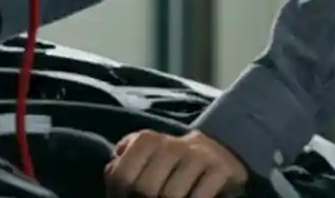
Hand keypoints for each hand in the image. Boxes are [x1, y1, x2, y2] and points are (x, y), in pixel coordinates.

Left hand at [104, 130, 248, 197]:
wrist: (220, 156)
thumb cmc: (171, 168)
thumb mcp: (144, 163)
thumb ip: (122, 170)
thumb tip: (114, 171)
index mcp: (148, 141)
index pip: (122, 176)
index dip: (121, 196)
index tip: (130, 197)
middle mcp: (172, 144)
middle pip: (147, 189)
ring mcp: (198, 156)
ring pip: (171, 195)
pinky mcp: (220, 169)